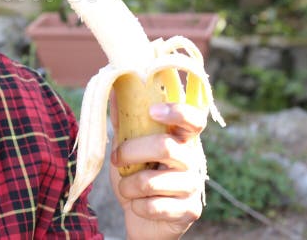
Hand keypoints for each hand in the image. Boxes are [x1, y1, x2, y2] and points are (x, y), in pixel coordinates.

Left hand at [109, 96, 208, 239]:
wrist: (141, 218)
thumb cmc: (136, 175)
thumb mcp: (127, 146)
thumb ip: (124, 121)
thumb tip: (112, 88)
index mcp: (181, 139)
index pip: (193, 119)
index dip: (177, 111)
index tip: (152, 110)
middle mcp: (193, 159)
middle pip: (164, 146)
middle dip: (130, 152)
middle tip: (116, 158)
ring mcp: (193, 186)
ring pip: (152, 181)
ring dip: (128, 185)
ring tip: (126, 187)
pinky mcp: (190, 211)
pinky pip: (154, 206)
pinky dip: (137, 206)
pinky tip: (139, 205)